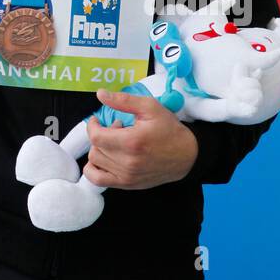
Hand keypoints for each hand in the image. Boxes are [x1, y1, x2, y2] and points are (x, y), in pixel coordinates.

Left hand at [84, 88, 199, 189]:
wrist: (186, 155)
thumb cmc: (168, 129)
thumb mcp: (149, 107)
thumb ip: (123, 100)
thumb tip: (100, 94)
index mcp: (131, 142)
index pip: (96, 137)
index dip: (92, 125)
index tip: (97, 120)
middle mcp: (127, 162)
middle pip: (95, 149)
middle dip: (100, 135)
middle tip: (115, 129)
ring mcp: (127, 176)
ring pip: (95, 163)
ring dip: (100, 150)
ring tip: (114, 142)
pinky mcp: (128, 184)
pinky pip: (98, 180)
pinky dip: (94, 169)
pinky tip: (104, 159)